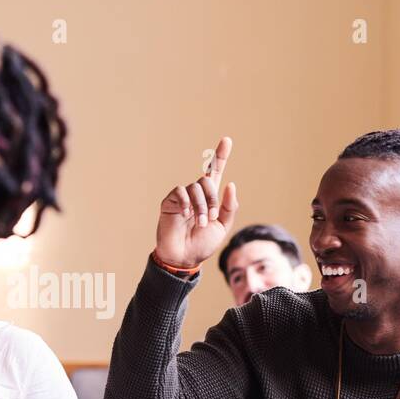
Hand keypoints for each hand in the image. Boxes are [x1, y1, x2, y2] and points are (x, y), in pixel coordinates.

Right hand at [154, 136, 238, 268]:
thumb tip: (230, 184)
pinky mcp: (169, 203)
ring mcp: (181, 198)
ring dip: (202, 207)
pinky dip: (186, 203)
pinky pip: (179, 193)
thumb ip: (229, 207)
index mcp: (209, 198)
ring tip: (201, 223)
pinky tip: (186, 216)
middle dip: (213, 199)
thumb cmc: (202, 244)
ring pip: (195, 188)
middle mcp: (195, 195)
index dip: (220, 156)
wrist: (184, 258)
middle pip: (206, 180)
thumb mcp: (223, 227)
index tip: (227, 140)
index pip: (214, 173)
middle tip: (211, 219)